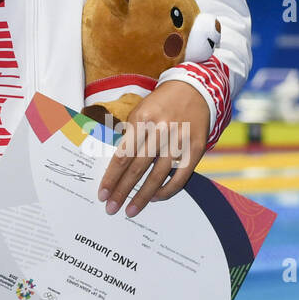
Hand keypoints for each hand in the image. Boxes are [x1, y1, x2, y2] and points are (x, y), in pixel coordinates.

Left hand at [98, 80, 208, 217]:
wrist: (195, 89)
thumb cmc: (160, 103)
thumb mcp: (139, 111)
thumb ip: (129, 135)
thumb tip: (116, 164)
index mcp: (141, 120)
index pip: (122, 155)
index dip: (111, 177)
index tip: (102, 193)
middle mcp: (160, 131)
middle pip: (137, 168)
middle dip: (122, 191)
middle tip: (111, 208)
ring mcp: (179, 141)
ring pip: (157, 176)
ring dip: (142, 196)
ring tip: (131, 210)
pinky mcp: (196, 148)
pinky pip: (180, 177)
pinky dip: (167, 190)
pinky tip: (155, 198)